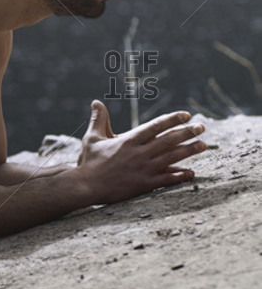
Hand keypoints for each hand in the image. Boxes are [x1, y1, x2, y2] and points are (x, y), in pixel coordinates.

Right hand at [76, 100, 206, 203]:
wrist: (85, 186)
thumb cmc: (88, 162)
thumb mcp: (92, 138)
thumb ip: (99, 120)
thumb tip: (96, 102)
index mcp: (128, 141)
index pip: (156, 126)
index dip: (173, 119)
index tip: (187, 115)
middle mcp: (139, 153)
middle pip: (169, 140)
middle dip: (188, 132)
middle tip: (202, 127)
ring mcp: (143, 169)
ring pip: (172, 158)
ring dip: (189, 151)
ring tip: (203, 145)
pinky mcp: (144, 184)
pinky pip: (166, 179)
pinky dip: (180, 176)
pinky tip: (191, 173)